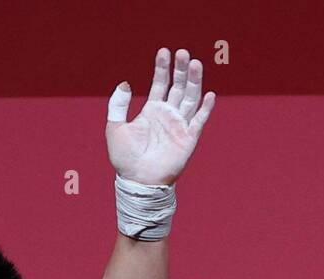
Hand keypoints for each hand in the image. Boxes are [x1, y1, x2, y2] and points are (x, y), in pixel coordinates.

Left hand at [106, 48, 215, 184]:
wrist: (138, 181)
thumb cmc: (125, 158)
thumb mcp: (114, 128)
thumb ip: (118, 106)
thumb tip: (125, 83)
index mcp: (152, 111)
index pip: (160, 83)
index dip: (162, 68)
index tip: (163, 51)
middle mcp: (168, 114)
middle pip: (178, 86)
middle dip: (180, 69)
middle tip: (182, 52)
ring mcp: (179, 125)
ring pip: (191, 97)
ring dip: (194, 81)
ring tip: (195, 63)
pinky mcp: (189, 138)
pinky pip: (200, 120)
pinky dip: (205, 107)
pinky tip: (208, 94)